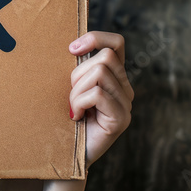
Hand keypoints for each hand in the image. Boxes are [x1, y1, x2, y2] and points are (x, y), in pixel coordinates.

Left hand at [67, 31, 133, 167]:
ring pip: (99, 73)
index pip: (116, 43)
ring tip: (72, 108)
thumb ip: (78, 68)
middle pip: (104, 58)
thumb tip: (72, 45)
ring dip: (76, 91)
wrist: (66, 153)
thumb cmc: (64, 117)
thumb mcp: (71, 87)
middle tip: (71, 96)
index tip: (71, 49)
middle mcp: (125, 88)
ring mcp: (126, 104)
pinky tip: (75, 116)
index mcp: (115, 76)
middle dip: (78, 74)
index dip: (95, 38)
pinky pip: (97, 94)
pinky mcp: (122, 118)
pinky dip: (79, 103)